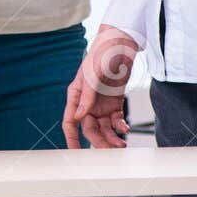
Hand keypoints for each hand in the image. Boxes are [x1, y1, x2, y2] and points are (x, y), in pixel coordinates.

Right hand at [63, 25, 139, 148]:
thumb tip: (79, 118)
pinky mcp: (115, 102)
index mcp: (76, 95)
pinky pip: (116, 120)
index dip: (71, 138)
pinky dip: (121, 127)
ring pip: (104, 128)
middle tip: (109, 150)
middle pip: (90, 128)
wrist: (122, 43)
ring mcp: (101, 103)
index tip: (75, 152)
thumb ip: (86, 98)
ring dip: (111, 137)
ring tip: (121, 144)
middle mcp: (87, 102)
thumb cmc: (101, 54)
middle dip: (98, 141)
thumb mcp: (92, 76)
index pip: (71, 121)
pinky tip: (125, 129)